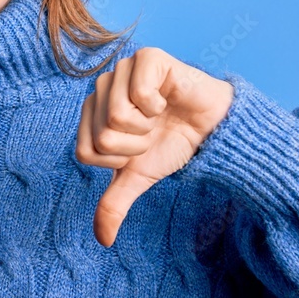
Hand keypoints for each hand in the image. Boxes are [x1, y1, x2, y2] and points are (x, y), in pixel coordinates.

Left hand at [76, 47, 233, 246]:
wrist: (212, 127)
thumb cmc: (172, 143)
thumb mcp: (140, 176)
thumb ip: (115, 203)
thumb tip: (102, 239)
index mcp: (91, 112)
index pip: (87, 152)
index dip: (118, 160)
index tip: (139, 148)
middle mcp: (101, 87)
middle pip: (102, 137)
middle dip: (135, 145)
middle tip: (153, 131)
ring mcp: (122, 69)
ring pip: (116, 117)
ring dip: (146, 127)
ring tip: (159, 116)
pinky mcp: (146, 58)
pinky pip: (138, 94)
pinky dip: (159, 106)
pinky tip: (167, 99)